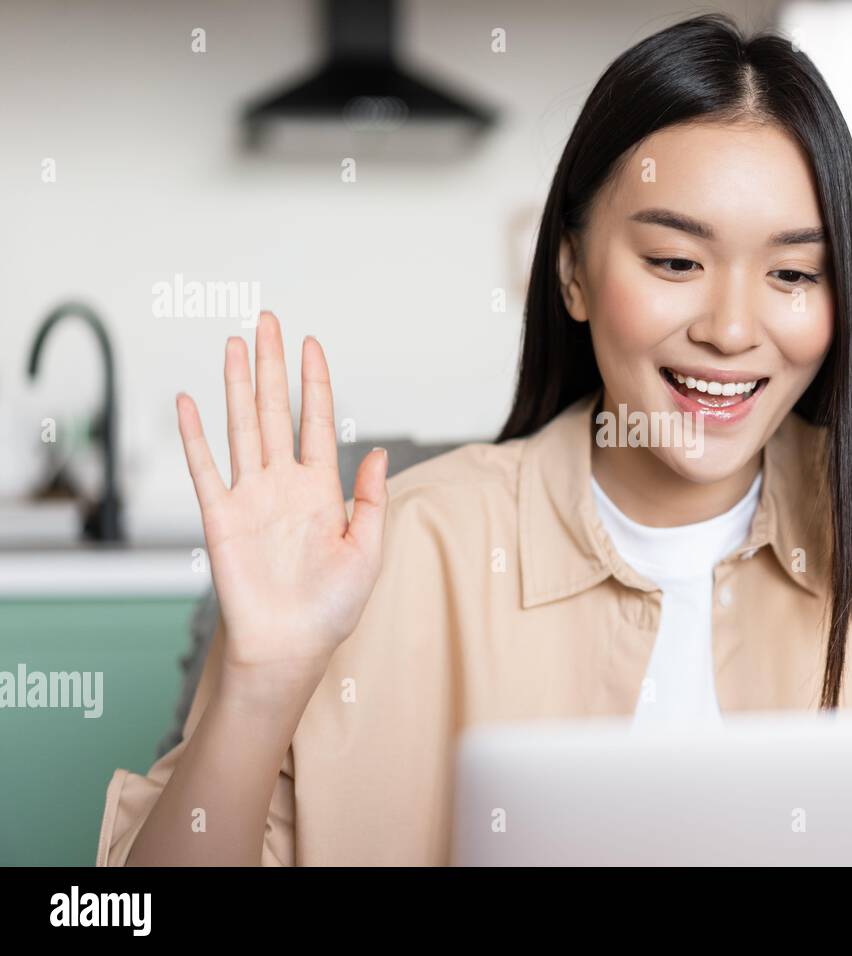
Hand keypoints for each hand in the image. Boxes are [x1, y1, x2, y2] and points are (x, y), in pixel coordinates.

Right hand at [175, 311, 387, 683]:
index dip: (316, 383)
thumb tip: (377, 453)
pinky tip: (189, 401)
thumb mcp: (368, 550)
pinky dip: (195, 435)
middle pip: (276, 411)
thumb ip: (370, 499)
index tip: (313, 344)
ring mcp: (250, 497)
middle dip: (273, 365)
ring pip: (242, 427)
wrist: (291, 647)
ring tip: (236, 343)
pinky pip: (204, 468)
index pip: (317, 422)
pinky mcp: (220, 518)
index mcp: (321, 490)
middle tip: (269, 320)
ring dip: (238, 385)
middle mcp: (283, 485)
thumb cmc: (332, 607)